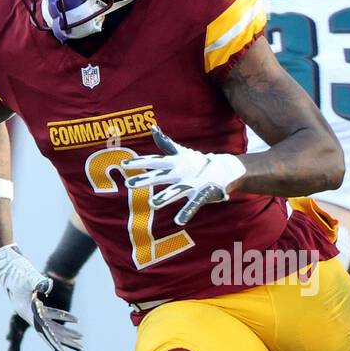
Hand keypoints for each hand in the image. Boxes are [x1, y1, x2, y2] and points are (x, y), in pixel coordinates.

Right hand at [0, 244, 81, 350]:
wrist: (8, 265)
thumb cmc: (16, 271)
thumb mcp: (28, 276)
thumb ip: (38, 281)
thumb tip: (48, 286)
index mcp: (27, 311)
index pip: (43, 331)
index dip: (53, 342)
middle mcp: (30, 314)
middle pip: (51, 332)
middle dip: (66, 341)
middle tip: (81, 348)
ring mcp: (34, 310)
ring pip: (53, 324)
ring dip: (66, 331)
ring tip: (80, 338)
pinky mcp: (38, 304)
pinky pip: (52, 315)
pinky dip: (63, 318)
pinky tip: (74, 320)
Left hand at [121, 126, 245, 225]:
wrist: (226, 169)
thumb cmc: (198, 162)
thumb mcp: (181, 152)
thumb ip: (166, 143)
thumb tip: (153, 128)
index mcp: (175, 163)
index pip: (154, 161)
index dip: (139, 163)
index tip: (124, 165)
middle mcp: (181, 172)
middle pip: (160, 175)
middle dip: (145, 179)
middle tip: (128, 184)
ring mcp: (192, 183)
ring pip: (176, 190)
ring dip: (164, 197)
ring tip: (151, 204)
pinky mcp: (203, 193)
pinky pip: (194, 204)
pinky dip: (187, 212)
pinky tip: (178, 221)